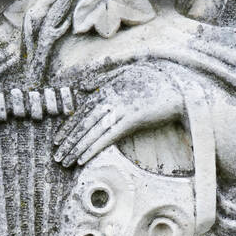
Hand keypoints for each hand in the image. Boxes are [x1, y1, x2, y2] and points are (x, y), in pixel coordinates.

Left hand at [53, 69, 183, 167]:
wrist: (178, 87)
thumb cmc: (155, 81)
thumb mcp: (126, 74)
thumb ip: (103, 79)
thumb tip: (85, 86)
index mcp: (108, 88)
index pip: (83, 110)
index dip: (69, 126)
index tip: (58, 140)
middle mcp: (111, 98)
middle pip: (84, 122)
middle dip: (69, 141)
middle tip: (57, 155)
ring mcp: (121, 108)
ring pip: (93, 131)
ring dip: (77, 148)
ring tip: (65, 161)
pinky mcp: (132, 119)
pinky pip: (108, 137)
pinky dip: (94, 148)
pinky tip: (83, 158)